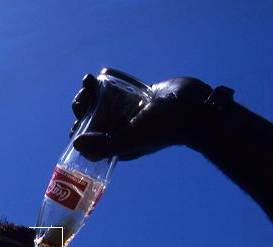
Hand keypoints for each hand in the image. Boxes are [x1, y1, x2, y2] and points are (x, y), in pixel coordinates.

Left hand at [71, 75, 211, 160]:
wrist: (196, 108)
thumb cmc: (166, 127)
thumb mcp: (133, 137)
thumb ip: (106, 143)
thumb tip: (76, 143)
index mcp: (119, 145)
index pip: (91, 138)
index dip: (79, 126)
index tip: (79, 113)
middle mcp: (124, 130)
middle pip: (95, 118)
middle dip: (84, 105)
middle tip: (83, 93)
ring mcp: (132, 113)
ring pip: (105, 103)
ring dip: (92, 92)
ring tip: (89, 80)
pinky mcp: (140, 97)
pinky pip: (119, 90)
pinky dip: (108, 83)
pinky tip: (101, 75)